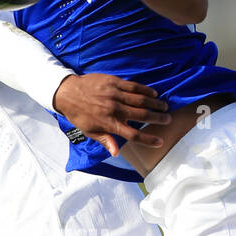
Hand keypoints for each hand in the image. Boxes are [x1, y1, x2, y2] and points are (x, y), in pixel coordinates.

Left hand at [53, 73, 168, 156]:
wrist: (68, 92)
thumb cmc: (79, 114)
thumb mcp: (89, 131)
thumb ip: (105, 140)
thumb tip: (116, 153)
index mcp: (109, 124)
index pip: (133, 134)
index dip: (148, 139)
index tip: (160, 141)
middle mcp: (115, 109)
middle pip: (142, 115)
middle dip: (158, 118)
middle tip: (168, 119)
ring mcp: (115, 94)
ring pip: (141, 100)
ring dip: (155, 104)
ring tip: (164, 106)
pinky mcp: (114, 82)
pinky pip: (134, 86)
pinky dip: (146, 90)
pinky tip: (153, 94)